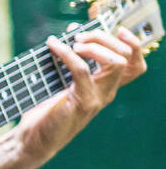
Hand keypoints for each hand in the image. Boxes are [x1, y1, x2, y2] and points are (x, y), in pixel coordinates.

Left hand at [13, 27, 147, 168]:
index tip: (118, 29)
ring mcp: (97, 98)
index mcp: (106, 86)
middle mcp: (107, 92)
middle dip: (105, 38)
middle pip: (126, 58)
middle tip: (79, 36)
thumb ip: (72, 58)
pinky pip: (82, 70)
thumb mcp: (62, 80)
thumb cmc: (46, 109)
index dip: (134, 45)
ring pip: (114, 63)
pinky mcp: (82, 103)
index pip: (135, 65)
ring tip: (72, 43)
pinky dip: (67, 53)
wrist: (34, 140)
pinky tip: (53, 46)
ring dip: (93, 46)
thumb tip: (74, 30)